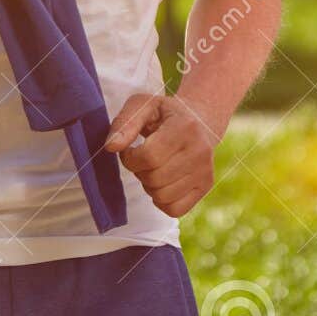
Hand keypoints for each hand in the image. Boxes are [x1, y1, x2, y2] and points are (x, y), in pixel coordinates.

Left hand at [104, 94, 218, 217]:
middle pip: (154, 178)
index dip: (130, 158)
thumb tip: (110, 147)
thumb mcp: (142, 105)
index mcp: (185, 127)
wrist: (199, 122)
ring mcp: (205, 171)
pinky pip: (174, 209)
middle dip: (139, 171)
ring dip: (149, 185)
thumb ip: (124, 123)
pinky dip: (161, 200)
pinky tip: (163, 182)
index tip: (130, 151)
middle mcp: (200, 151)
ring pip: (162, 196)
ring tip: (154, 168)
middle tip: (143, 159)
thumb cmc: (165, 114)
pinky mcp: (206, 186)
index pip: (149, 157)